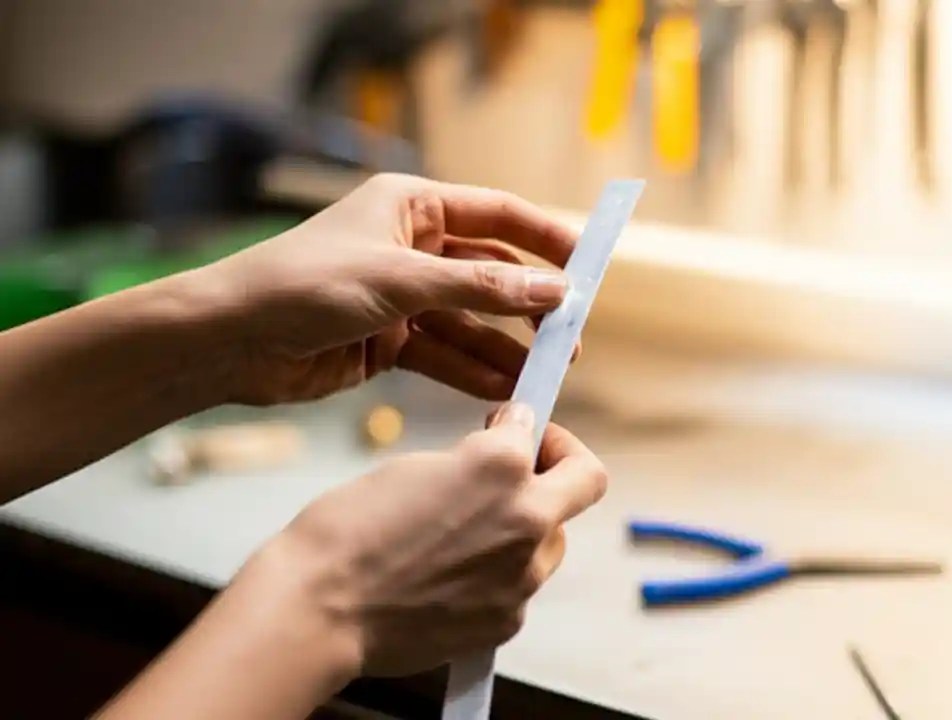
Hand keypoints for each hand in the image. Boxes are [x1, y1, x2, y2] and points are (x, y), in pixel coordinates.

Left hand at [202, 173, 579, 404]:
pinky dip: (472, 372)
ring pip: (470, 322)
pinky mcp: (385, 342)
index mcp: (410, 207)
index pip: (497, 215)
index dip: (545, 239)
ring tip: (546, 375)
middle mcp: (410, 248)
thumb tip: (555, 290)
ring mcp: (399, 298)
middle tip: (570, 338)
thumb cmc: (303, 285)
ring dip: (505, 347)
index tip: (590, 266)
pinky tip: (504, 390)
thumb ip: (481, 288)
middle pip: (489, 273)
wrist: (227, 340)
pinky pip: (444, 355)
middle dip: (529, 305)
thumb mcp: (401, 282)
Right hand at [244, 403, 606, 676]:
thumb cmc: (349, 531)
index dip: (533, 429)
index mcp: (502, 466)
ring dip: (528, 528)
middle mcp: (528, 519)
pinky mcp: (507, 620)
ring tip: (471, 533)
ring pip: (551, 541)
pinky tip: (451, 576)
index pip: (548, 435)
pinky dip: (499, 577)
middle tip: (527, 469)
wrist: (320, 609)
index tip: (520, 431)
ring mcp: (522, 576)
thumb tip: (504, 449)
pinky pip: (519, 587)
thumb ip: (476, 456)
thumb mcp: (414, 464)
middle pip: (583, 485)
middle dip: (558, 470)